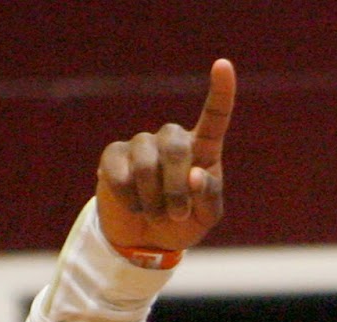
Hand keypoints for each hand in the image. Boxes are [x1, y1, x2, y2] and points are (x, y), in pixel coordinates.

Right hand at [96, 58, 235, 255]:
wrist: (144, 241)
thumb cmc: (181, 225)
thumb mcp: (205, 219)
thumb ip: (209, 197)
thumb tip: (195, 175)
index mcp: (201, 150)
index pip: (214, 116)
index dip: (221, 93)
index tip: (223, 65)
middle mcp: (171, 140)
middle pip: (175, 147)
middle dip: (176, 188)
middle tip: (176, 215)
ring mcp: (141, 145)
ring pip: (146, 164)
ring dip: (153, 200)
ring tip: (155, 214)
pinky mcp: (114, 156)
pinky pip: (121, 175)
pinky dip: (130, 200)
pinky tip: (134, 206)